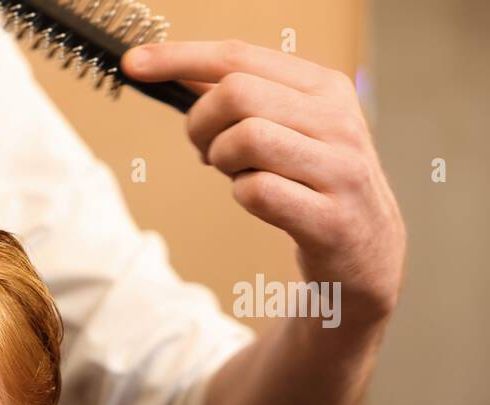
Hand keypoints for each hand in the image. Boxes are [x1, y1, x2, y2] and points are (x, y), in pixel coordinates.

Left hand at [122, 39, 406, 326]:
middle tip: (206, 151)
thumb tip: (176, 71)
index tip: (133, 63)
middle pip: (236, 94)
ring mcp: (339, 168)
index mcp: (325, 87)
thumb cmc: (313, 185)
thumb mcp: (287, 129)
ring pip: (245, 139)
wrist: (367, 251)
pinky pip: (257, 193)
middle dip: (201, 124)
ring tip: (239, 175)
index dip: (179, 57)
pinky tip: (259, 202)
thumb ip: (241, 101)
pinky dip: (242, 197)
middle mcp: (338, 119)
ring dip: (223, 162)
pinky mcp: (330, 217)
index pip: (238, 57)